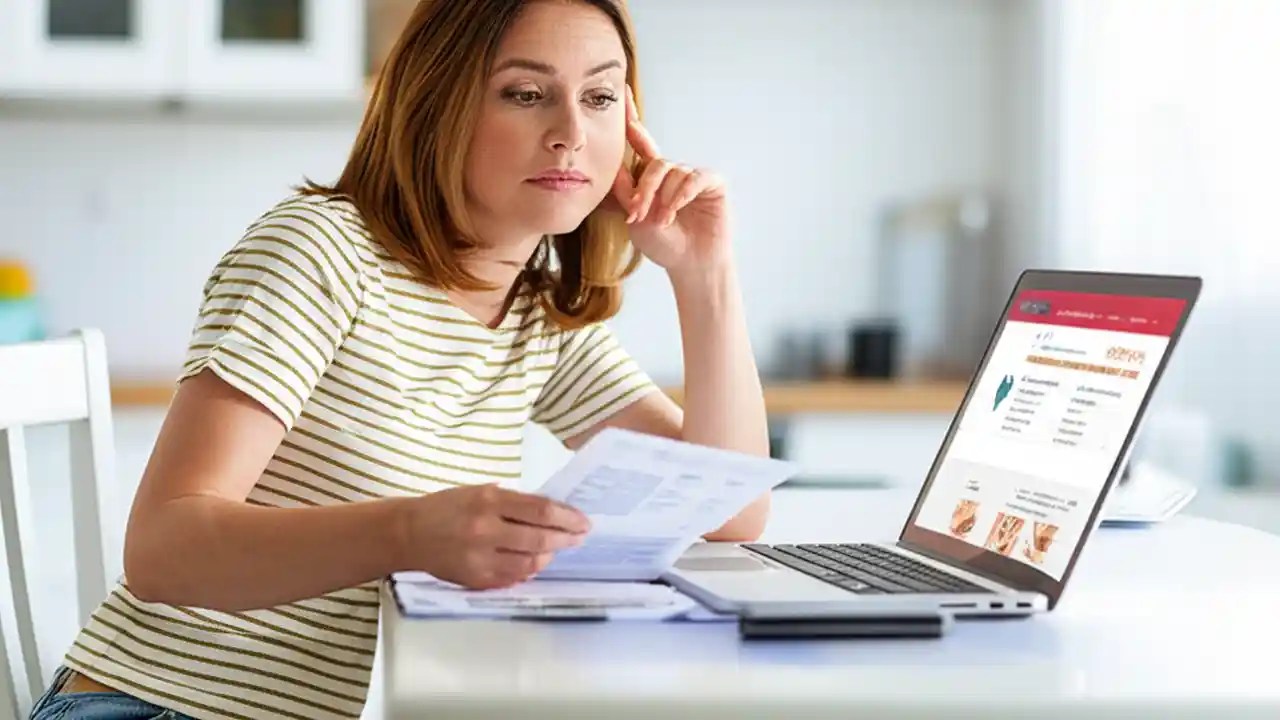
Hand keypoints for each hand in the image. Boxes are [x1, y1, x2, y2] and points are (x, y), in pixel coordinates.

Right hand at [400, 484, 589, 589]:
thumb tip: (551, 513)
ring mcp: (481, 558)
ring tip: (556, 549)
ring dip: (549, 557)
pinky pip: (513, 578)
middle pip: (540, 539)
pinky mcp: (476, 579)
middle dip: (566, 539)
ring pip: (530, 563)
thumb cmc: (447, 507)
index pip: (540, 511)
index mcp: (489, 501)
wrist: (409, 533)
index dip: (567, 518)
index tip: (583, 522)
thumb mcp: (479, 492)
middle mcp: (486, 530)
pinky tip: (534, 563)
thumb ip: (513, 502)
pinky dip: (529, 571)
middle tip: (579, 537)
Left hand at [603, 85, 732, 276]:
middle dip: (645, 189)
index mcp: (653, 176)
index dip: (631, 117)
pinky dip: (681, 195)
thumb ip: (625, 190)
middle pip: (654, 163)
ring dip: (664, 199)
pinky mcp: (712, 183)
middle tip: (639, 213)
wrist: (690, 264)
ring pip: (672, 173)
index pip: (640, 141)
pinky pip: (693, 179)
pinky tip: (676, 210)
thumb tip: (611, 165)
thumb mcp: (634, 217)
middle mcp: (673, 171)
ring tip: (663, 221)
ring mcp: (693, 175)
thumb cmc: (663, 244)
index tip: (622, 92)